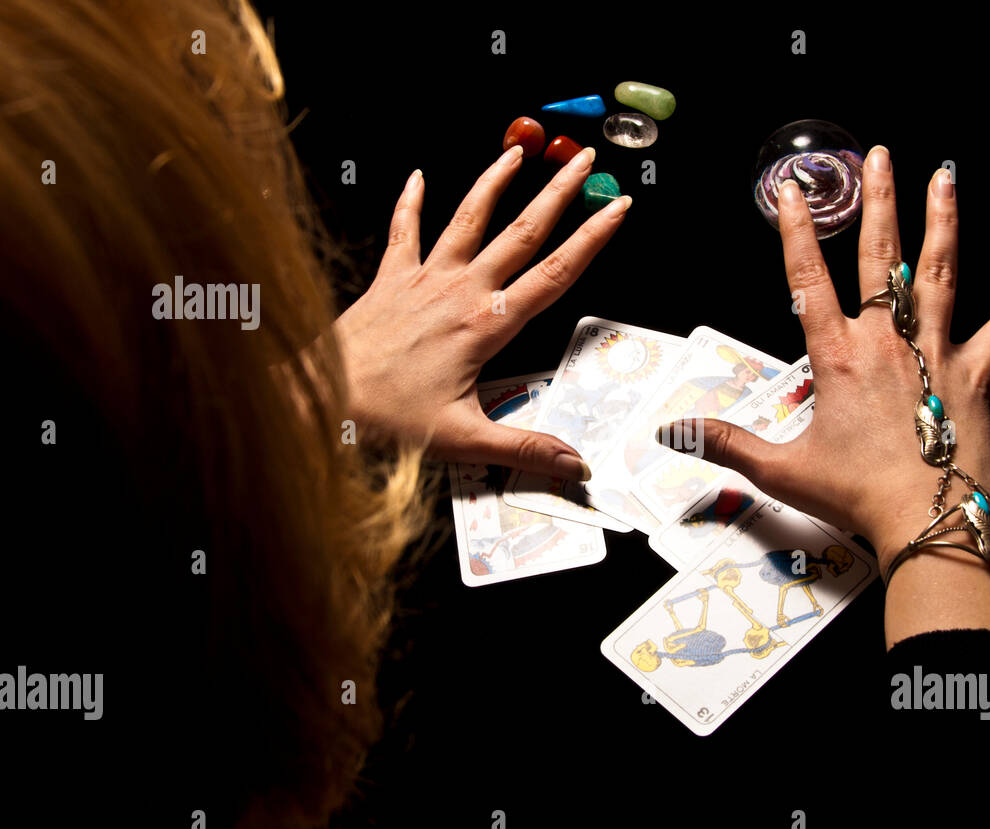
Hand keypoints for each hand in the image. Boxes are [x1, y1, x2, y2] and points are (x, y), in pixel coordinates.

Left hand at [335, 146, 630, 479]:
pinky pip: (404, 230)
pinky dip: (411, 200)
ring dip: (496, 181)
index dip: (592, 239)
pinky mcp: (389, 280)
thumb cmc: (384, 417)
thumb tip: (574, 465)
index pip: (555, 274)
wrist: (320, 396)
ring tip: (519, 150)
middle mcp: (459, 291)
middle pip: (522, 231)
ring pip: (469, 217)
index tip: (617, 209)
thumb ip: (525, 449)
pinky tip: (418, 175)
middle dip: (558, 193)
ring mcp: (423, 279)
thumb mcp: (464, 439)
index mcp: (486, 325)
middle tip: (584, 161)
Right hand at [670, 146, 989, 576]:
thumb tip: (673, 431)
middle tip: (880, 156)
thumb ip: (727, 445)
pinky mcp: (975, 377)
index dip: (796, 233)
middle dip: (879, 202)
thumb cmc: (859, 497)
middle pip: (883, 257)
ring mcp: (937, 353)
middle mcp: (889, 343)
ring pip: (941, 274)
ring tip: (944, 178)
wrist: (928, 520)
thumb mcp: (782, 471)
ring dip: (942, 222)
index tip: (793, 192)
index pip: (809, 280)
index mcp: (839, 358)